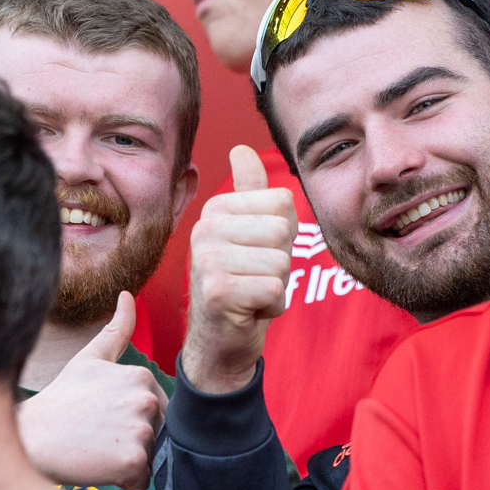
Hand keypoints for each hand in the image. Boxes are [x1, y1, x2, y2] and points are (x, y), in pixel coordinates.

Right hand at [18, 292, 167, 489]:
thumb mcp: (89, 359)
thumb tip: (127, 295)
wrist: (33, 438)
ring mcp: (141, 430)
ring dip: (129, 460)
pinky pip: (143, 480)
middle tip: (97, 434)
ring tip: (97, 449)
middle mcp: (146, 399)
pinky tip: (99, 466)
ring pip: (151, 455)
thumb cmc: (62, 399)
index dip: (129, 417)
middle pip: (156, 432)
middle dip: (132, 439)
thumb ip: (117, 330)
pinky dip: (125, 481)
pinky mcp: (134, 460)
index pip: (155, 408)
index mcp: (141, 376)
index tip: (102, 415)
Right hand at [182, 145, 297, 393]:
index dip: (284, 234)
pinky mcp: (217, 291)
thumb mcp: (248, 233)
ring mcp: (207, 259)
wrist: (219, 341)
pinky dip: (271, 308)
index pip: (283, 202)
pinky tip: (249, 311)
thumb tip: (241, 149)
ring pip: (281, 262)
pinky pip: (274, 290)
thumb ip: (250, 192)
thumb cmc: (241, 282)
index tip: (257, 252)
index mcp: (216, 209)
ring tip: (251, 294)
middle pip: (283, 231)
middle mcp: (205, 228)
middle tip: (255, 277)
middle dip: (281, 262)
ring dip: (277, 286)